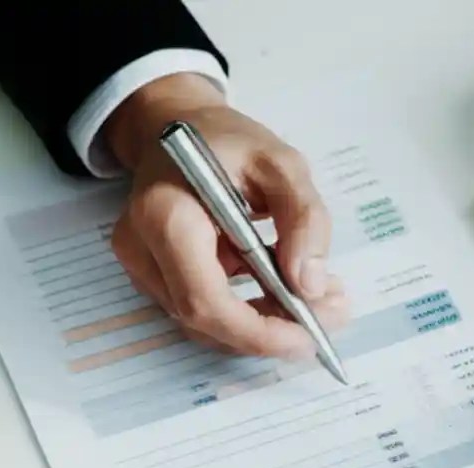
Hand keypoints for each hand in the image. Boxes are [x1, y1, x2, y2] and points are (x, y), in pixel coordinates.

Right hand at [105, 73, 347, 357]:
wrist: (174, 125)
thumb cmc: (224, 139)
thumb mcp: (281, 164)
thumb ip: (304, 220)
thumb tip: (311, 285)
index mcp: (166, 215)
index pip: (204, 301)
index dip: (258, 331)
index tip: (309, 336)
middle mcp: (142, 248)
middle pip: (205, 321)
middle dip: (271, 331)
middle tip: (331, 313)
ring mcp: (142, 265)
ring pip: (205, 322)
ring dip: (264, 323)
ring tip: (318, 297)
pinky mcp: (153, 274)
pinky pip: (203, 307)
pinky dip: (248, 309)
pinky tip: (284, 286)